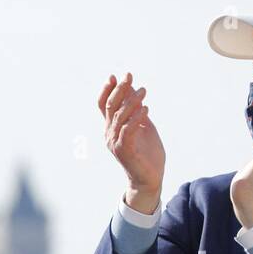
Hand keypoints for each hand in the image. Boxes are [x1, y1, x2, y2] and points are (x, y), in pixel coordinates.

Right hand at [99, 72, 164, 215]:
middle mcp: (109, 135)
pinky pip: (128, 131)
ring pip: (120, 117)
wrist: (149, 178)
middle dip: (119, 90)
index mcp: (111, 128)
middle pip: (110, 107)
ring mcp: (116, 143)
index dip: (106, 90)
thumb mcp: (142, 125)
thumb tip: (134, 90)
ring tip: (144, 91)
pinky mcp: (125, 151)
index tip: (114, 76)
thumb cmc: (146, 153)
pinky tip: (146, 109)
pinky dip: (136, 118)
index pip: (103, 106)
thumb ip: (136, 110)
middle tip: (129, 76)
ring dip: (131, 101)